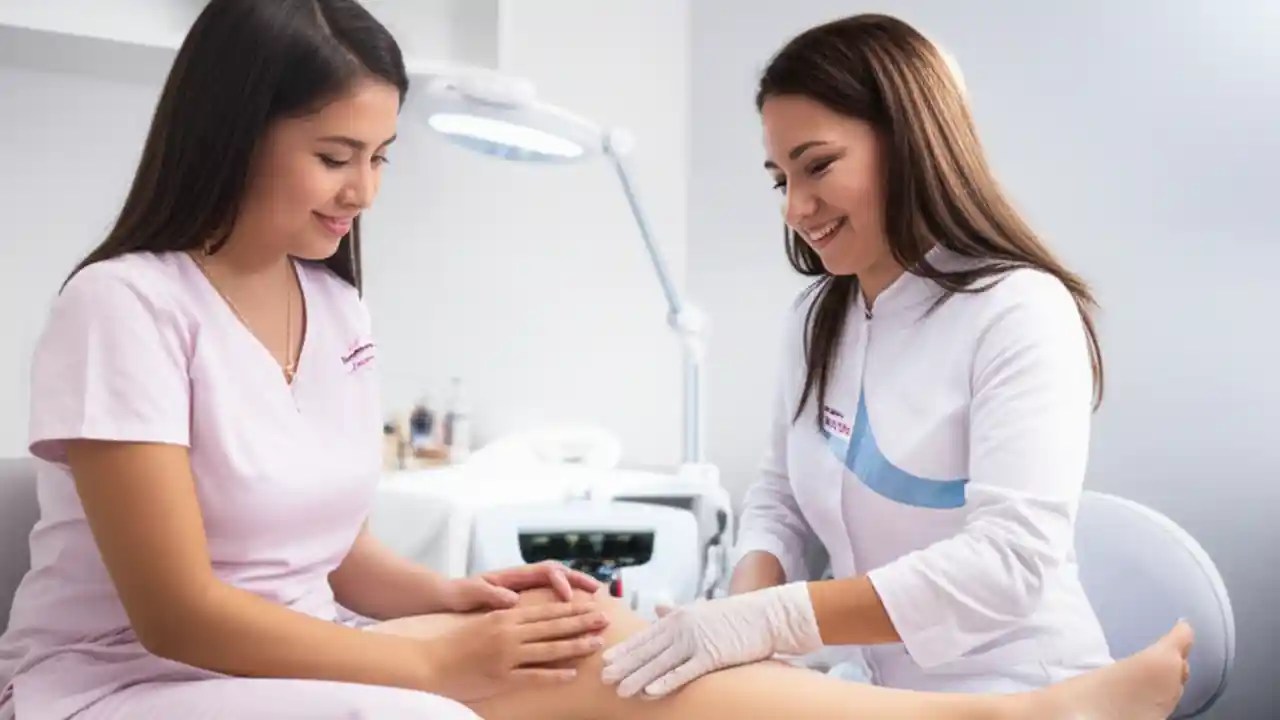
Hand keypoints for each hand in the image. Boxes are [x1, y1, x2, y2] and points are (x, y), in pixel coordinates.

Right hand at [426, 601, 609, 701]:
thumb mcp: (485, 621)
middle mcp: (509, 633)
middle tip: (605, 619)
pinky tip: (572, 673)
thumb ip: (508, 615)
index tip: (592, 605)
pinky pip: (533, 676)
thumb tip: (526, 608)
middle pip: (553, 626)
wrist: (429, 662)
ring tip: (597, 643)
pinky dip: (554, 675)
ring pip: (549, 649)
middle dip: (582, 622)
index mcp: (506, 616)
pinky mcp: (501, 677)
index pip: (546, 610)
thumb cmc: (456, 642)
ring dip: (575, 646)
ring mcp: (506, 655)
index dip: (572, 609)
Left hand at [441, 562, 601, 612]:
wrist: (441, 596)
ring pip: (554, 582)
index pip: (543, 572)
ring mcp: (520, 587)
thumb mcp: (469, 593)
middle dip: (577, 579)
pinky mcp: (519, 599)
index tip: (568, 596)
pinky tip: (572, 612)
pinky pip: (546, 596)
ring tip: (593, 596)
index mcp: (510, 576)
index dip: (559, 581)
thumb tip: (513, 599)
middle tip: (597, 590)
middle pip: (556, 572)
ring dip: (574, 587)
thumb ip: (489, 593)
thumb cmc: (455, 594)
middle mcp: (519, 578)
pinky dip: (562, 600)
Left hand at [600, 582, 822, 697]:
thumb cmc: (735, 615)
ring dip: (638, 677)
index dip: (625, 649)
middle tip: (603, 678)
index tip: (606, 659)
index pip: (645, 635)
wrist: (766, 616)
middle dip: (624, 665)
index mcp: (678, 617)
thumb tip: (658, 608)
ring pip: (660, 663)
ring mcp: (696, 641)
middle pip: (647, 650)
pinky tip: (650, 691)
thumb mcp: (700, 609)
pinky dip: (666, 681)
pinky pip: (684, 672)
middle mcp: (682, 627)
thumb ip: (676, 612)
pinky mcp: (712, 655)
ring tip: (620, 690)